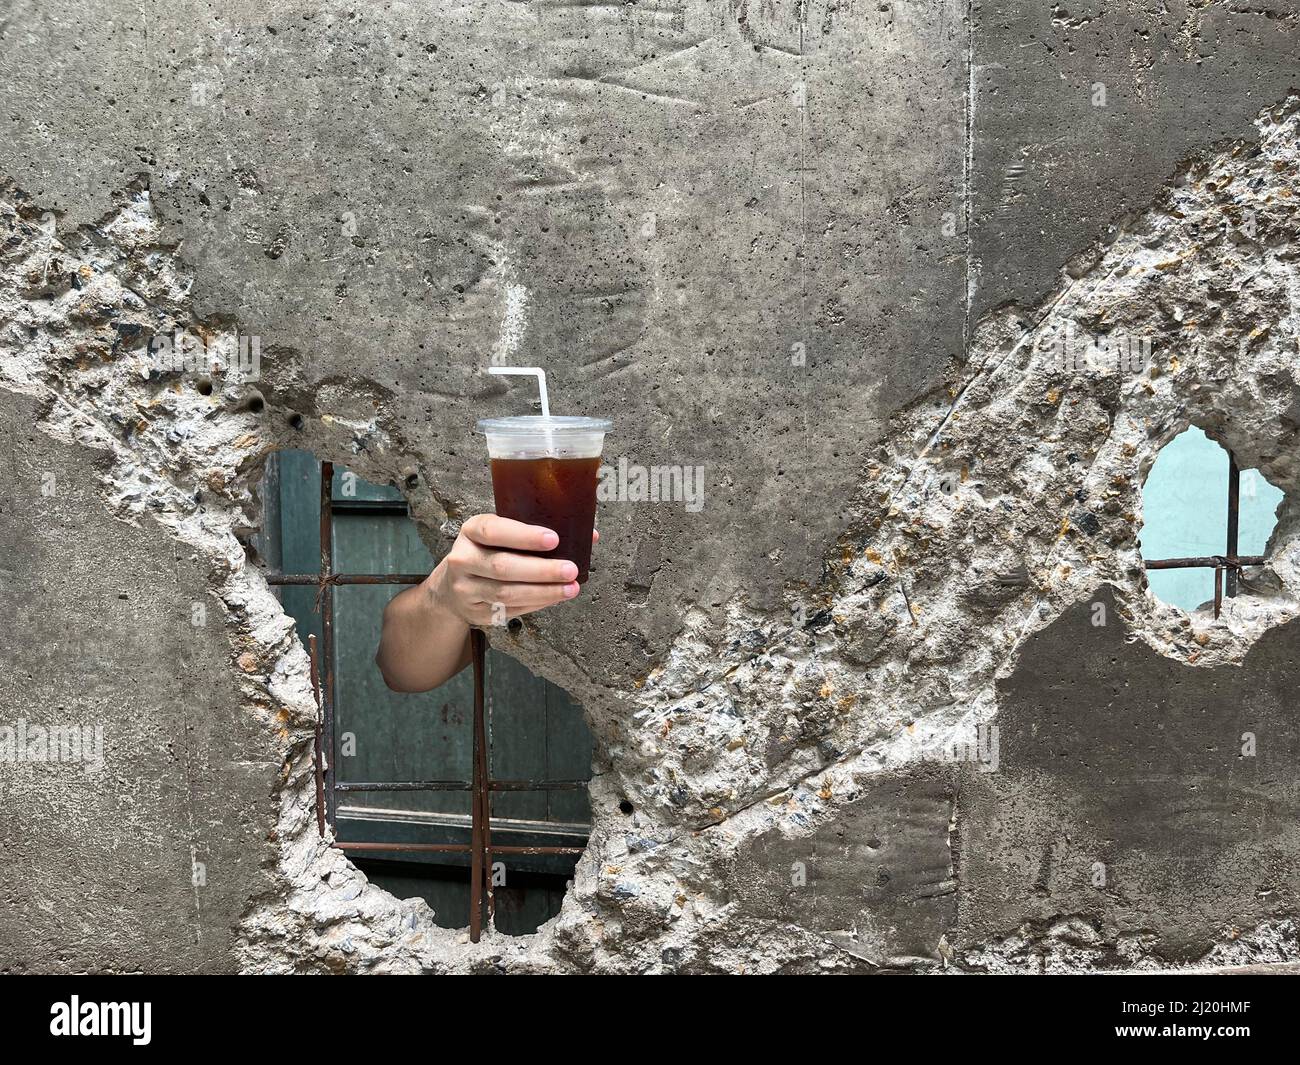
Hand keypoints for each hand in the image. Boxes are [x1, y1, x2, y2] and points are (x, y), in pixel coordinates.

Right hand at [426, 514, 597, 627]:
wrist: (452, 586)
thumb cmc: (487, 552)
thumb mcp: (501, 533)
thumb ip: (536, 531)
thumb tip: (590, 535)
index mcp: (470, 532)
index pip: (493, 531)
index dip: (524, 535)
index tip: (553, 538)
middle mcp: (463, 560)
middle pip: (503, 567)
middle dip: (541, 570)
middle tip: (571, 569)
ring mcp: (467, 589)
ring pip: (508, 593)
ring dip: (544, 592)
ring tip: (570, 588)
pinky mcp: (477, 613)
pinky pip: (512, 610)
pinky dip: (537, 603)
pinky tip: (556, 597)